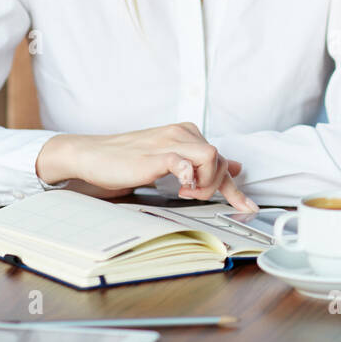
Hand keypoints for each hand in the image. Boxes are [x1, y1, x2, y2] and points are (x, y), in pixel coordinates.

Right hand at [37, 123, 256, 210]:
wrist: (92, 155)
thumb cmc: (128, 160)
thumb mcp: (170, 160)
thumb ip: (199, 164)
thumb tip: (233, 167)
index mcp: (187, 133)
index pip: (221, 159)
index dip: (235, 188)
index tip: (248, 208)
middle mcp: (183, 133)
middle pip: (221, 160)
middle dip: (215, 186)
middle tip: (192, 197)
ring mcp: (169, 142)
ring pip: (212, 156)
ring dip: (206, 182)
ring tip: (185, 193)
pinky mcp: (156, 154)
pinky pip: (185, 161)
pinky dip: (190, 176)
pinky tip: (181, 188)